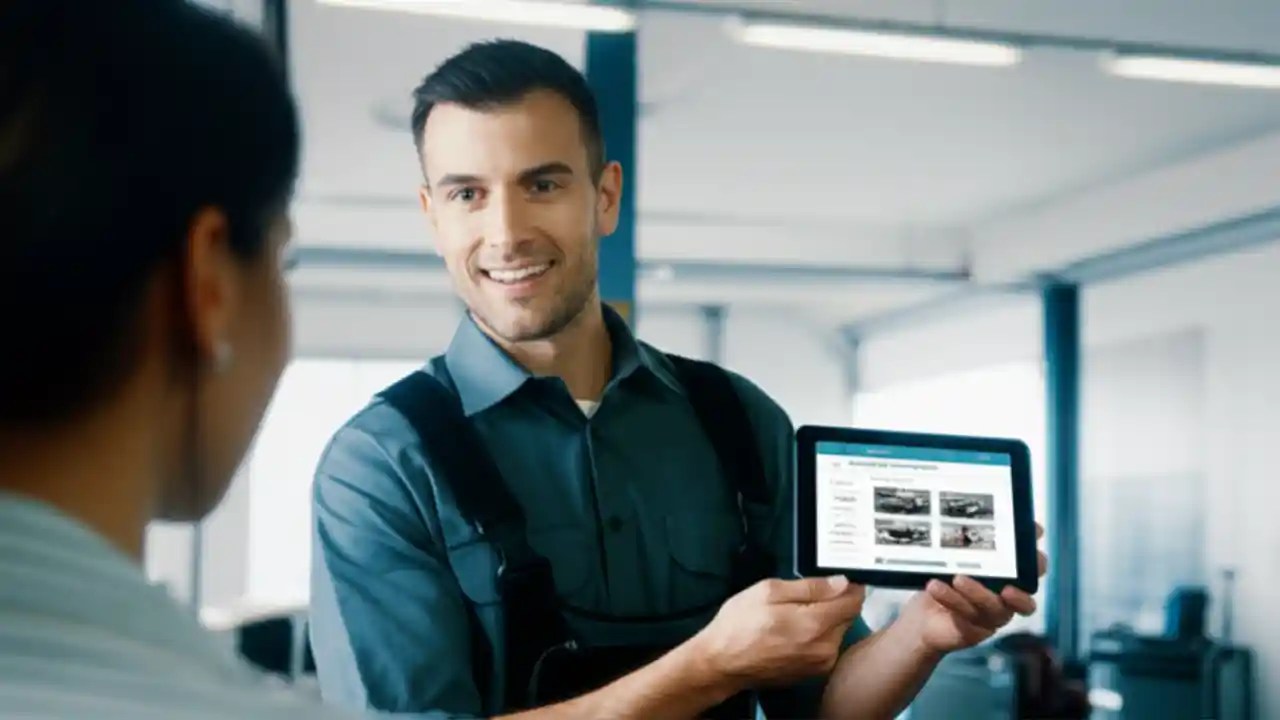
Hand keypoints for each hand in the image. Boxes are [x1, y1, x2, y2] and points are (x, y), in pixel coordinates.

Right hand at [691, 576, 865, 689]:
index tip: (837, 580)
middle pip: (847, 616)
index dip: (849, 586)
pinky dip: (817, 637)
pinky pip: (826, 647)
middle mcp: (825, 648)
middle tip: (804, 597)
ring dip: (825, 621)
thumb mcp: (769, 591)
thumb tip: (842, 583)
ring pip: (837, 632)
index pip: (854, 601)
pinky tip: (793, 633)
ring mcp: (820, 664)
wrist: (721, 664)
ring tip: (794, 616)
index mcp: (815, 624)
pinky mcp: (813, 674)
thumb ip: (810, 587)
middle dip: (834, 603)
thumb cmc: (739, 623)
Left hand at [902, 523, 1048, 653]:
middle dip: (1020, 588)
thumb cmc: (945, 580)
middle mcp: (1007, 600)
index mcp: (1009, 578)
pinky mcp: (975, 630)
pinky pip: (968, 616)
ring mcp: (992, 617)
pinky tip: (936, 585)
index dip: (1036, 556)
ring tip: (958, 578)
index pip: (1034, 569)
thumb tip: (969, 514)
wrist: (924, 618)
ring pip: (995, 608)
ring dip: (977, 592)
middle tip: (1006, 582)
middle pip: (1026, 598)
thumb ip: (967, 542)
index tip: (1032, 539)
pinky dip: (952, 599)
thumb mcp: (953, 558)